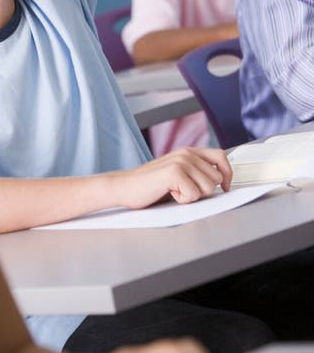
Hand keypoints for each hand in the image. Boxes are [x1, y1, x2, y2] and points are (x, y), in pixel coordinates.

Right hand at [117, 147, 232, 208]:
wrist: (124, 186)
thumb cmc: (149, 184)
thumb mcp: (177, 173)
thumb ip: (195, 171)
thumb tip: (220, 182)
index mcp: (188, 151)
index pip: (220, 156)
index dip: (227, 173)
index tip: (226, 187)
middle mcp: (186, 153)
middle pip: (217, 178)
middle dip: (204, 191)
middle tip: (184, 191)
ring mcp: (181, 161)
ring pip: (208, 188)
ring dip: (193, 196)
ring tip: (174, 191)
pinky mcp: (175, 172)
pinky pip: (193, 195)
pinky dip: (182, 200)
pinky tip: (168, 193)